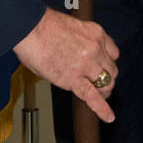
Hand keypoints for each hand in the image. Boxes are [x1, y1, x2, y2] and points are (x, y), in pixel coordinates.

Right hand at [13, 8, 119, 123]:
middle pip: (111, 70)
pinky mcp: (73, 79)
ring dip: (102, 90)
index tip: (103, 65)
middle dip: (105, 77)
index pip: (113, 52)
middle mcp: (96, 49)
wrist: (30, 27)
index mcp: (96, 33)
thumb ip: (80, 43)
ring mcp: (86, 64)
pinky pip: (93, 97)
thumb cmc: (43, 26)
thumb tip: (75, 57)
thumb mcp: (73, 27)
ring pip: (106, 83)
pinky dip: (102, 109)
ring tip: (98, 95)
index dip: (107, 61)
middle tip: (97, 82)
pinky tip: (109, 117)